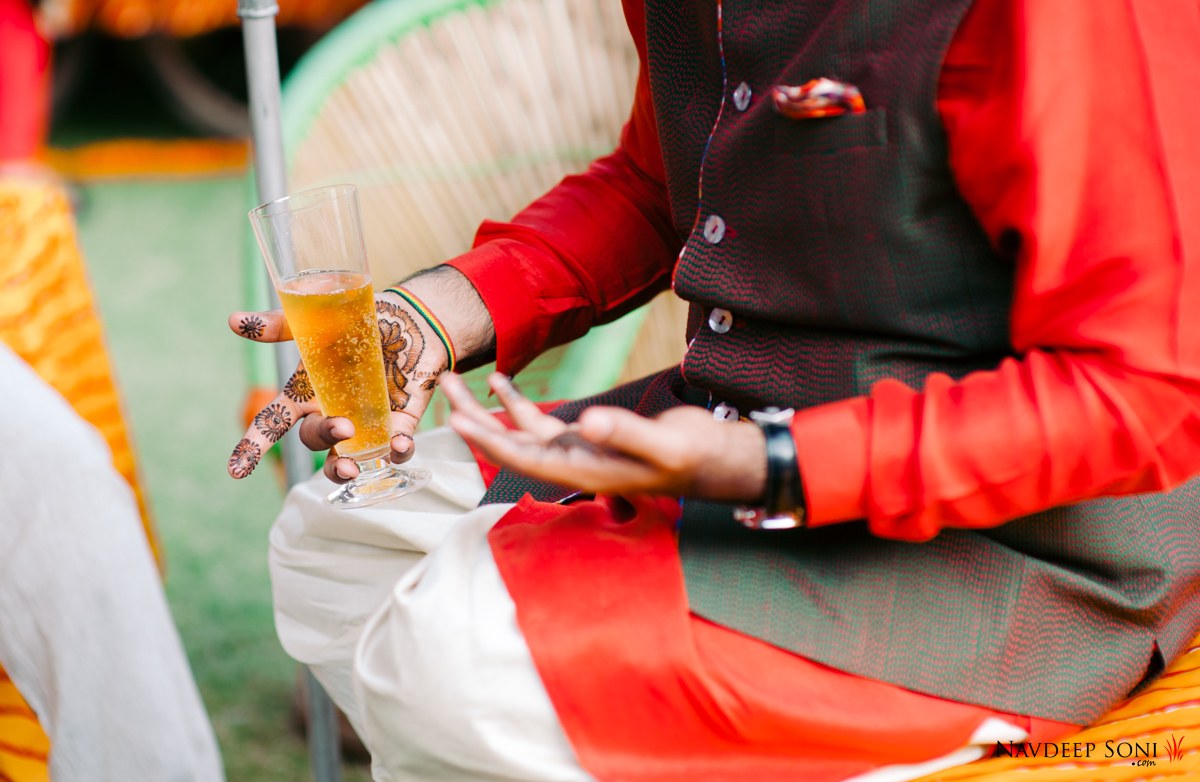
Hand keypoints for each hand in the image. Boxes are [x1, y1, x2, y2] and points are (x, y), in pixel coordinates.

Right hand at [226, 291, 449, 482]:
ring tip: (351, 467)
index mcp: (307, 392)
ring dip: (343, 467)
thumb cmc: (360, 320)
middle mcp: (332, 412)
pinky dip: (398, 452)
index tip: (235, 472)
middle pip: (314, 439)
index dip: (253, 447)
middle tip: (343, 427)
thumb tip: (233, 320)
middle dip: (323, 438)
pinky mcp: (399, 423)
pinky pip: (395, 449)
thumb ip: (280, 325)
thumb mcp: (318, 321)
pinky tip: (400, 445)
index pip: (273, 423)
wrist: (413, 318)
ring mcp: (365, 422)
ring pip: (346, 459)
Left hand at [442, 372, 767, 502]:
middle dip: (472, 419)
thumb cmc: (695, 456)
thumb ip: (628, 433)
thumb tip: (591, 421)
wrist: (715, 457)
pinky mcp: (584, 437)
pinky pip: (540, 422)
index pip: (524, 458)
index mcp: (583, 471)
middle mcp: (570, 464)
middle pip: (508, 444)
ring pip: (518, 430)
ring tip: (457, 381)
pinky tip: (500, 382)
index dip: (488, 441)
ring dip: (487, 408)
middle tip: (442, 387)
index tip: (456, 420)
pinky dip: (517, 403)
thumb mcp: (667, 444)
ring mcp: (575, 450)